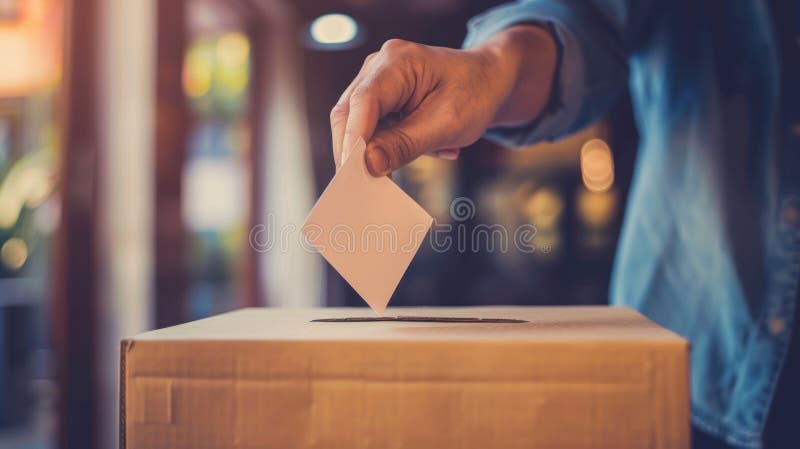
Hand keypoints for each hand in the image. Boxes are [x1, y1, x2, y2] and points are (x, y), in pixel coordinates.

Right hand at [330, 25, 556, 175]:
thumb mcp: (447, 124)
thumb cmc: (475, 93)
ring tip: (407, 169)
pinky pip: (372, 129)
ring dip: (377, 152)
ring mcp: (377, 82)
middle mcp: (379, 67)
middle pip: (350, 113)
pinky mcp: (381, 100)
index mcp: (397, 62)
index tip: (353, 172)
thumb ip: (406, 144)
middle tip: (362, 189)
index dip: (354, 138)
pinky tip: (425, 149)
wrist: (490, 81)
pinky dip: (390, 148)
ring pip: (357, 125)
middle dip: (355, 153)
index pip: (364, 101)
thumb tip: (370, 165)